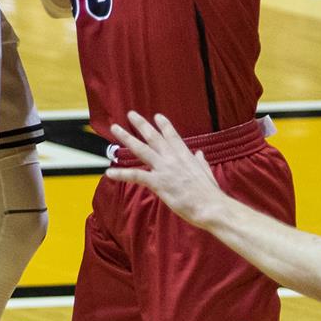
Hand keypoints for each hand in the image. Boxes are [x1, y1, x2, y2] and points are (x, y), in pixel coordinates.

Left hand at [105, 111, 225, 226]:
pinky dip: (122, 174)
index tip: (157, 116)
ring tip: (115, 128)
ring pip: (141, 149)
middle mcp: (173, 158)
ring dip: (127, 138)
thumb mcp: (207, 172)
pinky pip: (136, 176)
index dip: (164, 125)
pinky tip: (109, 172)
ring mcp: (164, 169)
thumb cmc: (210, 193)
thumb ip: (201, 162)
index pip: (172, 136)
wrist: (211, 206)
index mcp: (186, 156)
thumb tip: (199, 154)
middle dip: (141, 124)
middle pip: (153, 137)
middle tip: (131, 114)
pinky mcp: (158, 183)